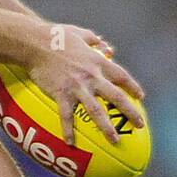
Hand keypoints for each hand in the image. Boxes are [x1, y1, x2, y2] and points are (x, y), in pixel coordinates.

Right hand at [27, 24, 145, 145]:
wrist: (35, 43)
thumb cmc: (56, 35)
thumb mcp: (80, 33)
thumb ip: (95, 40)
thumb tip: (106, 45)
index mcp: (98, 62)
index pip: (121, 76)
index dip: (133, 87)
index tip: (141, 97)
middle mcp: (92, 76)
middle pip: (116, 97)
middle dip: (130, 112)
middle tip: (140, 125)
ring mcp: (77, 87)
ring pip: (96, 110)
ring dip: (107, 127)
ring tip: (114, 140)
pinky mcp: (61, 94)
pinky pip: (66, 116)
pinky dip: (69, 130)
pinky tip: (70, 142)